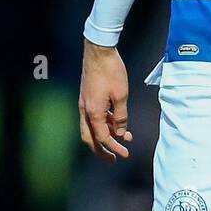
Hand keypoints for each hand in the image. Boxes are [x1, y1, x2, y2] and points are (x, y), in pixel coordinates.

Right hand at [79, 39, 131, 160]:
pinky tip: (117, 123)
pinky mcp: (87, 98)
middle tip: (113, 159)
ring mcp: (84, 104)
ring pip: (91, 128)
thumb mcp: (121, 95)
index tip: (125, 154)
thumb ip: (120, 116)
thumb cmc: (111, 71)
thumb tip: (121, 132)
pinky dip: (104, 124)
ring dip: (105, 136)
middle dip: (102, 151)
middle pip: (90, 138)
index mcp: (93, 112)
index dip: (114, 148)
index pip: (103, 138)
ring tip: (122, 140)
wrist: (98, 51)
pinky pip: (93, 118)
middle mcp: (85, 111)